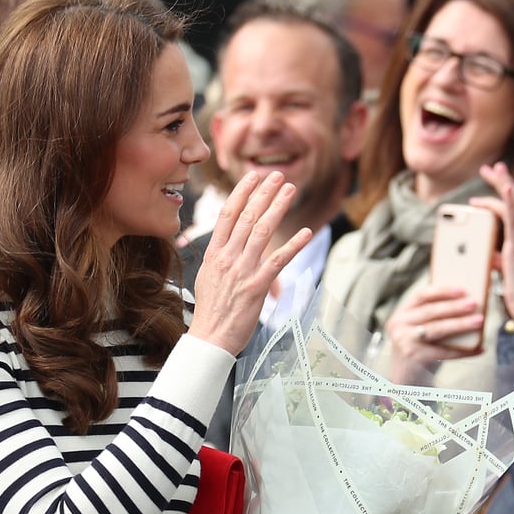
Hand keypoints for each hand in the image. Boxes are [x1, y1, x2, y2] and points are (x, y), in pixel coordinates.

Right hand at [189, 171, 311, 353]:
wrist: (209, 338)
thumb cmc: (210, 311)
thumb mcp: (207, 276)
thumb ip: (218, 257)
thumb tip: (226, 243)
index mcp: (214, 254)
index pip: (228, 215)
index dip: (242, 193)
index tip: (253, 177)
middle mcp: (227, 258)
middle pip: (247, 217)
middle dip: (264, 193)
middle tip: (278, 176)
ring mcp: (242, 271)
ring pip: (262, 232)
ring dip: (278, 208)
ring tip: (290, 190)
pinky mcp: (256, 287)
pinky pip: (278, 261)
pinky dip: (293, 245)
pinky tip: (306, 232)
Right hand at [384, 284, 483, 367]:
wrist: (406, 381)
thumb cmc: (420, 351)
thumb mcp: (420, 331)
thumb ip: (434, 318)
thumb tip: (468, 304)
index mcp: (402, 314)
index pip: (421, 296)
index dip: (442, 290)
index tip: (462, 289)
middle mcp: (399, 326)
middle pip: (431, 312)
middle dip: (455, 306)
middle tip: (474, 303)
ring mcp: (405, 342)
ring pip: (437, 329)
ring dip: (460, 324)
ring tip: (479, 321)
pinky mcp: (414, 357)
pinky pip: (444, 351)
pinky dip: (463, 350)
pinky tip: (478, 348)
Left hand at [473, 162, 513, 320]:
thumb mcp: (506, 274)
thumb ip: (498, 261)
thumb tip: (488, 255)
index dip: (504, 197)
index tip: (496, 186)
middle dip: (503, 182)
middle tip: (491, 167)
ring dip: (504, 184)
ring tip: (493, 169)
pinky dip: (510, 201)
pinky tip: (506, 187)